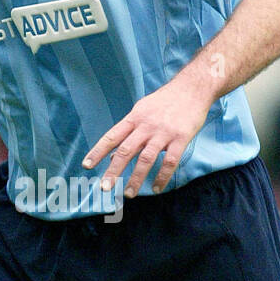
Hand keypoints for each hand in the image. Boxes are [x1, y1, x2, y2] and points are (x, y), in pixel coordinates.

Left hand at [82, 64, 214, 196]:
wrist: (193, 87)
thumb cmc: (165, 101)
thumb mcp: (142, 111)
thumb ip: (129, 132)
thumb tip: (114, 156)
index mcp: (135, 118)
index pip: (112, 136)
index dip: (98, 151)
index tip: (87, 166)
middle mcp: (146, 125)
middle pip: (126, 150)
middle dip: (114, 170)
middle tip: (105, 187)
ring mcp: (164, 132)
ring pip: (146, 158)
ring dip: (136, 178)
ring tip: (129, 193)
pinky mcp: (181, 138)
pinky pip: (170, 162)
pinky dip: (162, 177)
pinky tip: (156, 188)